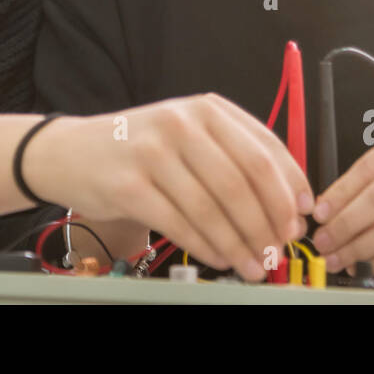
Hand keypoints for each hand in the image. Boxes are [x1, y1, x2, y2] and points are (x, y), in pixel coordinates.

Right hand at [21, 94, 314, 281]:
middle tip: (280, 248)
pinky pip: (180, 224)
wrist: (70, 152)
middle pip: (243, 180)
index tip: (303, 216)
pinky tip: (220, 258)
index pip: (264, 148)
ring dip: (240, 244)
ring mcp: (153, 152)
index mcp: (206, 108)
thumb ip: (234, 157)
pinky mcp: (130, 185)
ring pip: (213, 207)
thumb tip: (288, 203)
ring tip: (254, 265)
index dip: (290, 187)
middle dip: (268, 222)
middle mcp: (181, 123)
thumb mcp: (188, 134)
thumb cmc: (139, 147)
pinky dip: (207, 247)